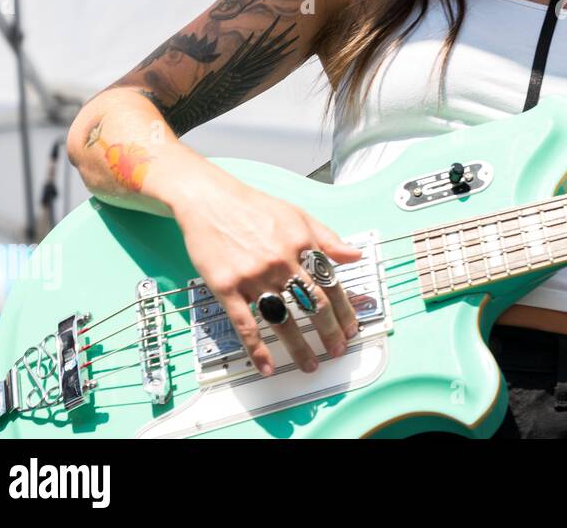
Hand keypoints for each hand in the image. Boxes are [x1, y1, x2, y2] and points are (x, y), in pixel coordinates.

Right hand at [172, 174, 365, 376]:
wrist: (210, 201)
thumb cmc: (254, 208)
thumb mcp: (298, 215)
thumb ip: (328, 238)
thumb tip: (355, 255)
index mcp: (302, 244)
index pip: (331, 284)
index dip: (344, 310)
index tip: (351, 327)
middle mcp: (281, 261)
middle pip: (313, 304)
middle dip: (329, 332)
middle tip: (337, 350)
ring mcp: (254, 276)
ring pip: (283, 319)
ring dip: (299, 347)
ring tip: (310, 364)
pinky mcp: (227, 287)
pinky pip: (245, 324)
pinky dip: (258, 349)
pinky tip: (267, 366)